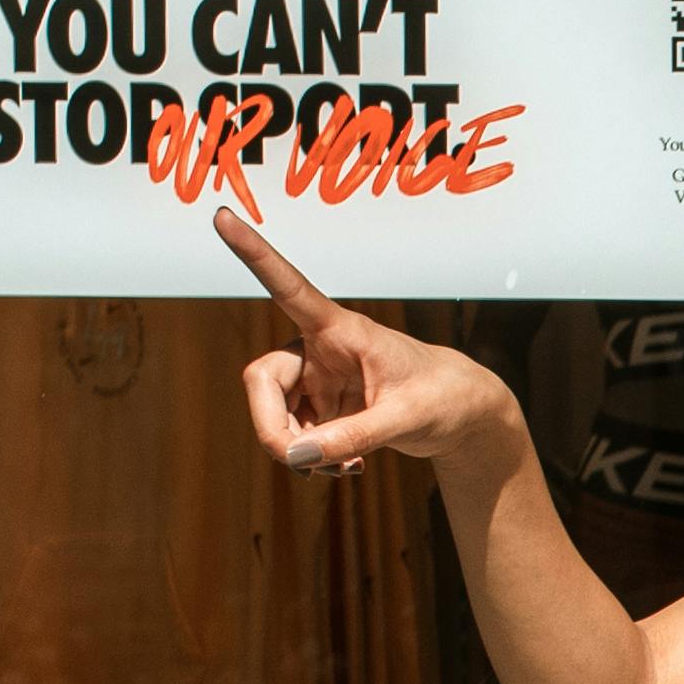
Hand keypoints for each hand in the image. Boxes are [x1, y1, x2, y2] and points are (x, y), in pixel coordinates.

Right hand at [219, 208, 525, 477]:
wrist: (461, 414)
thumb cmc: (441, 398)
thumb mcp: (407, 419)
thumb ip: (354, 436)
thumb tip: (296, 455)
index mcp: (341, 329)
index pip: (289, 286)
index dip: (254, 254)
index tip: (223, 214)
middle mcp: (319, 348)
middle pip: (262, 380)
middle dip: (272, 428)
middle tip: (300, 463)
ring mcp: (316, 378)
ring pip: (274, 416)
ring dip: (298, 450)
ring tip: (344, 469)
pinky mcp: (321, 405)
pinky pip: (294, 436)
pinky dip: (312, 457)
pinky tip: (346, 467)